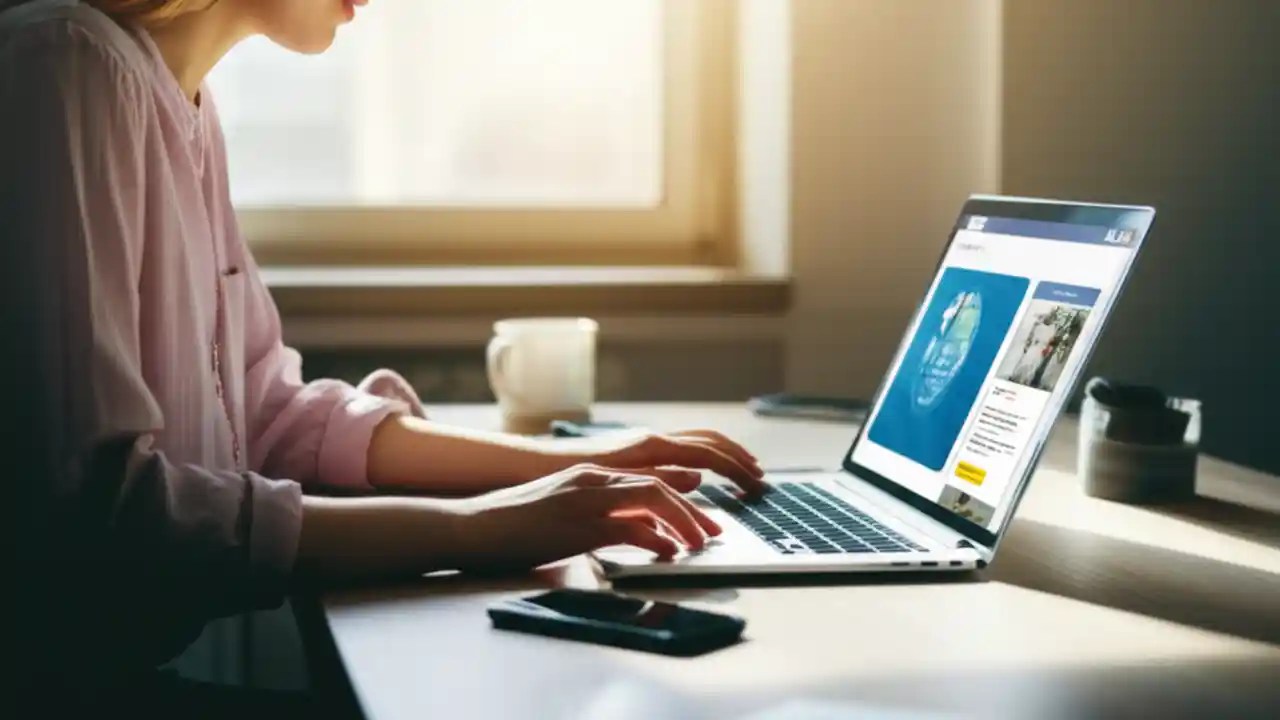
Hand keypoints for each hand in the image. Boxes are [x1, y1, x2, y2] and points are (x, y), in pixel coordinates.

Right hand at [454, 464, 723, 571]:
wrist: (472, 526)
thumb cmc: (515, 525)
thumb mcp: (567, 513)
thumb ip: (608, 516)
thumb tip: (648, 532)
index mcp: (589, 474)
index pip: (648, 478)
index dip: (681, 497)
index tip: (702, 519)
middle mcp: (591, 480)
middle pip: (657, 486)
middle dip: (691, 509)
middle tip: (713, 533)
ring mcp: (584, 499)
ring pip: (650, 499)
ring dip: (681, 520)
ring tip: (699, 545)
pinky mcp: (576, 524)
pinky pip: (628, 527)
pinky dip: (653, 539)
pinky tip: (667, 554)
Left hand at [588, 430, 766, 494]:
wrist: (532, 467)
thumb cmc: (571, 476)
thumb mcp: (619, 485)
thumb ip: (661, 480)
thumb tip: (699, 477)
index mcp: (653, 447)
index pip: (709, 453)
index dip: (737, 469)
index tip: (759, 485)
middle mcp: (651, 439)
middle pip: (708, 440)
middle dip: (737, 457)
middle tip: (760, 477)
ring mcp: (642, 443)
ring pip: (695, 441)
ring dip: (722, 455)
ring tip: (740, 472)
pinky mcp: (633, 451)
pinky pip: (679, 450)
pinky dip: (702, 458)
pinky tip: (702, 475)